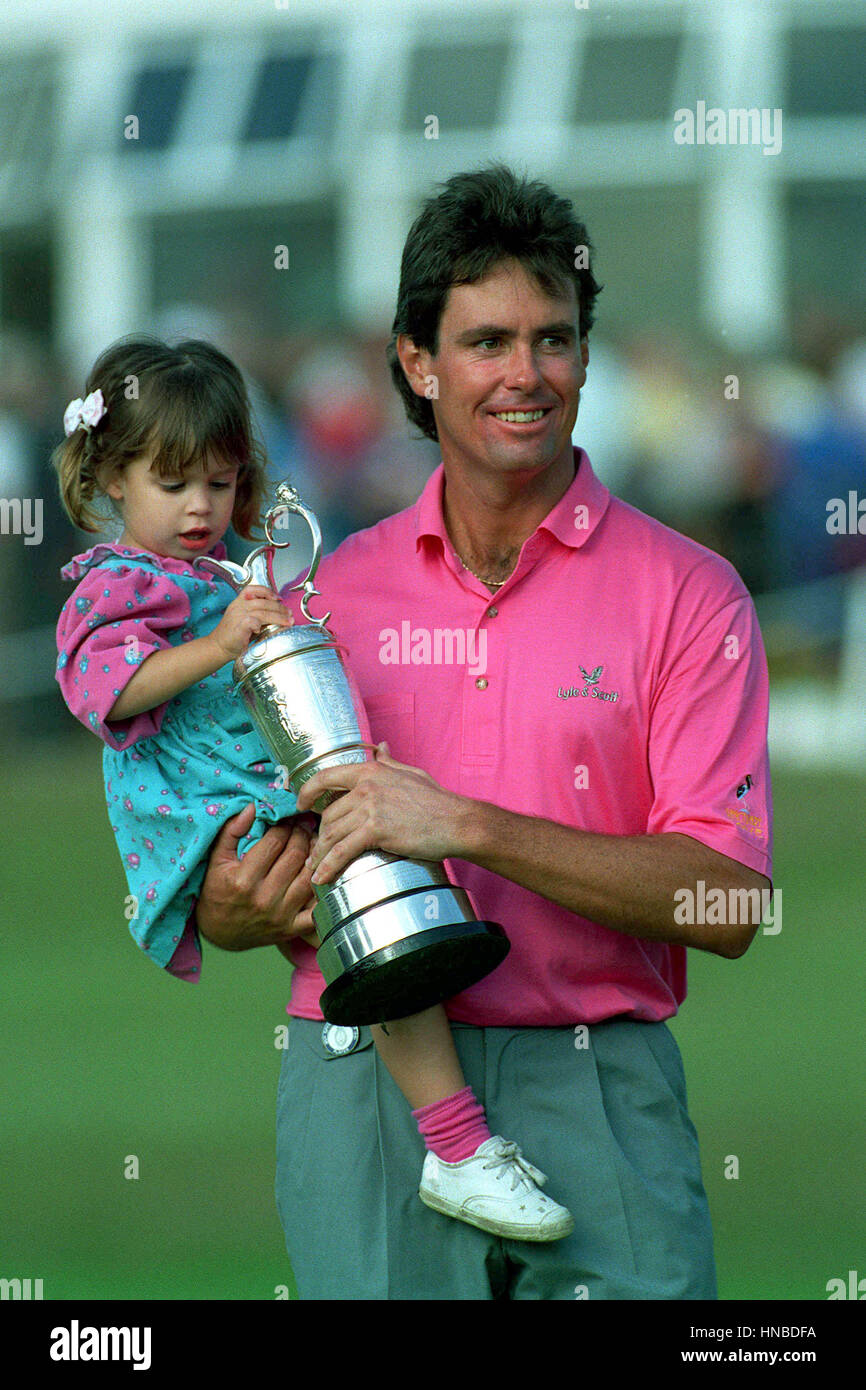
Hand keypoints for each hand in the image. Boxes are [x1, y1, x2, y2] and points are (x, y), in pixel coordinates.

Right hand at [196, 803, 318, 950]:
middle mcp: (263, 899)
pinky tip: (321, 875)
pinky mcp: (291, 929)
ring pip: (310, 877)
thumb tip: (252, 807)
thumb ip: (231, 831)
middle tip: (304, 826)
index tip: (287, 819)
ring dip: (316, 857)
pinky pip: (317, 909)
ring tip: (314, 844)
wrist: (219, 932)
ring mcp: (280, 916)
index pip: (276, 841)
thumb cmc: (217, 891)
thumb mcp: (216, 860)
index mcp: (243, 880)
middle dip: (302, 835)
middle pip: (296, 856)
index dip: (285, 825)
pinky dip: (323, 892)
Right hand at [209, 587, 290, 660]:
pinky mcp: (238, 626)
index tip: (279, 598)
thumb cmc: (233, 635)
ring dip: (278, 617)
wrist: (218, 647)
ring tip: (288, 621)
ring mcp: (238, 616)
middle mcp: (238, 606)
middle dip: (279, 608)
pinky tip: (263, 629)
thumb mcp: (245, 620)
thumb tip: (279, 615)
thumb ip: (258, 615)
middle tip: (289, 614)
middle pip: (263, 602)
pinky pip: (252, 621)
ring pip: (262, 612)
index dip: (267, 592)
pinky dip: (260, 624)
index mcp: (239, 602)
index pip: (253, 589)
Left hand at [296, 744, 468, 885]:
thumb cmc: (437, 800)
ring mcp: (370, 808)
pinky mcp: (376, 830)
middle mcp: (365, 787)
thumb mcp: (411, 773)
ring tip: (315, 868)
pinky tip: (322, 878)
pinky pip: (343, 851)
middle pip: (328, 814)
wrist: (457, 822)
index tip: (301, 805)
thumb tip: (381, 747)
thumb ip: (389, 762)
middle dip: (319, 835)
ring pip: (331, 834)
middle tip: (315, 850)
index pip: (326, 776)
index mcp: (371, 772)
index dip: (307, 791)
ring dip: (320, 855)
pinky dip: (328, 866)